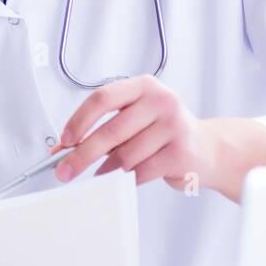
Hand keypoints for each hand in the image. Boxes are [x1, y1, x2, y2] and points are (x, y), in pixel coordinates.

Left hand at [51, 75, 219, 193]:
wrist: (205, 149)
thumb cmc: (161, 132)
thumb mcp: (131, 120)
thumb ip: (97, 130)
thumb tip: (60, 150)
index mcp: (144, 86)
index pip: (102, 98)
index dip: (79, 121)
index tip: (64, 142)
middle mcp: (161, 101)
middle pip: (110, 131)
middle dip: (81, 155)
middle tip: (63, 171)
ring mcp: (174, 126)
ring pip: (124, 156)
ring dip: (106, 170)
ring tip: (102, 172)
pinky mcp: (180, 153)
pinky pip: (140, 172)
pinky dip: (125, 179)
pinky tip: (124, 178)